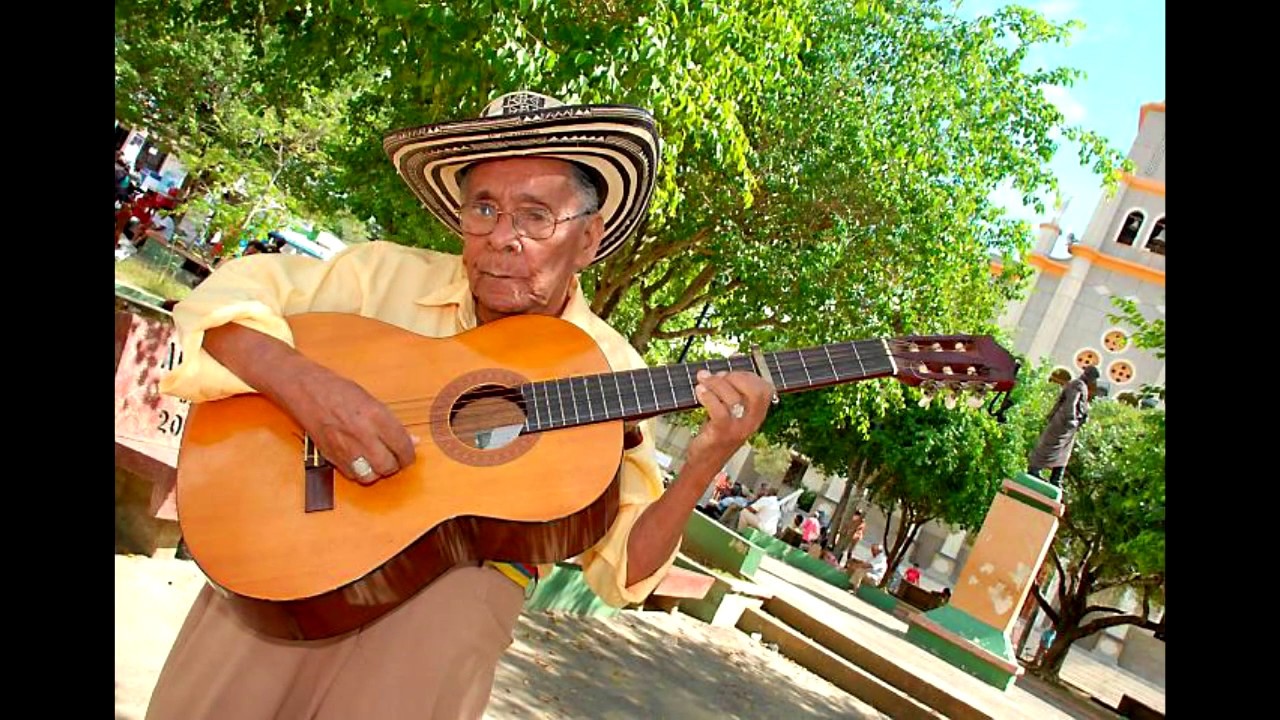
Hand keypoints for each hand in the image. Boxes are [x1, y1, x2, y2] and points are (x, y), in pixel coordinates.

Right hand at [277, 361, 416, 484]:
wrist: (306, 390)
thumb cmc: (339, 390)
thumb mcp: (372, 401)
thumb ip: (392, 423)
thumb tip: (412, 441)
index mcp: (375, 416)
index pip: (402, 445)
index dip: (410, 454)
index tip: (410, 453)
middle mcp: (362, 434)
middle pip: (388, 465)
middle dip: (396, 465)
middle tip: (397, 459)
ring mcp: (345, 447)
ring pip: (370, 475)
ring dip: (378, 471)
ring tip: (379, 461)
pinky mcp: (331, 456)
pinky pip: (353, 475)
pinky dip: (360, 472)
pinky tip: (362, 460)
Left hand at [688, 369, 774, 470]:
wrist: (704, 462)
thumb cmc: (715, 433)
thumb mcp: (728, 410)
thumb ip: (730, 389)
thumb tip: (728, 363)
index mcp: (757, 415)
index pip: (765, 389)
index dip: (747, 375)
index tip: (729, 372)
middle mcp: (752, 422)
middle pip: (756, 391)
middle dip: (735, 377)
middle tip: (716, 376)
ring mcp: (738, 429)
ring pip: (735, 398)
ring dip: (715, 383)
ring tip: (702, 380)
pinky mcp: (722, 434)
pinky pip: (720, 411)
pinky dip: (708, 397)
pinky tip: (699, 391)